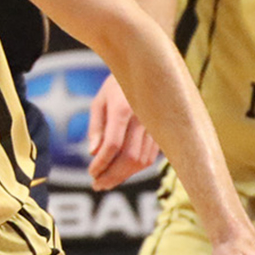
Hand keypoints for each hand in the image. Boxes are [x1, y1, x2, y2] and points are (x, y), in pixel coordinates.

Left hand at [85, 75, 158, 191]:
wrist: (147, 69)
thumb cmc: (117, 85)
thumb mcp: (100, 101)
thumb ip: (96, 128)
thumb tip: (93, 153)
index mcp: (124, 107)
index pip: (113, 145)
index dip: (101, 163)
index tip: (91, 173)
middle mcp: (144, 118)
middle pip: (129, 157)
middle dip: (112, 175)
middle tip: (96, 185)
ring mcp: (156, 125)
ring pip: (142, 160)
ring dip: (123, 176)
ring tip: (106, 182)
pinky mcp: (163, 132)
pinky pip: (151, 156)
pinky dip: (136, 168)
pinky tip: (122, 172)